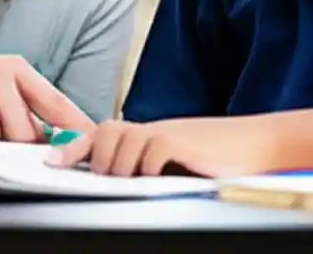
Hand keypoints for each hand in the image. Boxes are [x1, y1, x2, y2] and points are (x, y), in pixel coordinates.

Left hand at [47, 117, 276, 177]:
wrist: (258, 144)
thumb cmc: (221, 158)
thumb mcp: (178, 163)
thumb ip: (150, 166)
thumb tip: (121, 183)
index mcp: (148, 135)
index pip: (103, 134)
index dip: (76, 147)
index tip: (54, 162)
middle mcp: (152, 130)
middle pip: (105, 131)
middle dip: (93, 155)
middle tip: (100, 177)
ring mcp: (165, 133)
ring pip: (120, 140)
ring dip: (116, 164)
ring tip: (124, 181)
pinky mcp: (181, 142)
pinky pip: (150, 150)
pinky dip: (145, 165)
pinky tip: (152, 177)